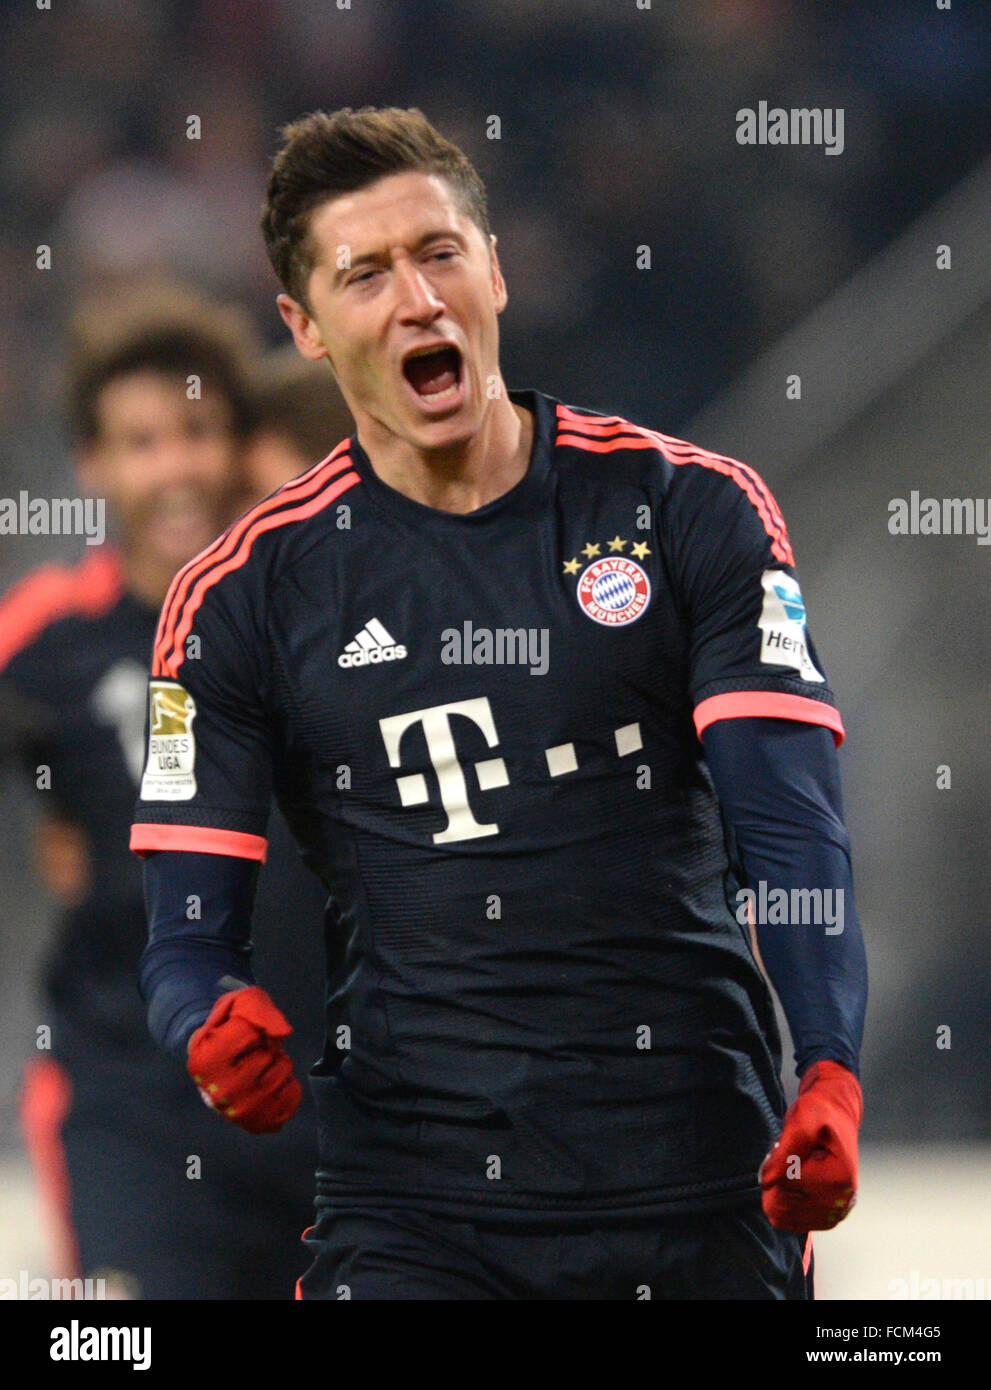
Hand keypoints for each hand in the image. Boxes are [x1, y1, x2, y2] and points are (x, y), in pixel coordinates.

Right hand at [186, 987, 301, 1133]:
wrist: (215, 1067)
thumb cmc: (226, 1030)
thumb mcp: (234, 1005)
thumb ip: (256, 1008)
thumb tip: (282, 1034)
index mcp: (205, 1061)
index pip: (249, 1032)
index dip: (252, 1027)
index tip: (242, 1035)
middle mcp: (220, 1092)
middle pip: (268, 1055)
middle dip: (266, 1045)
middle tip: (253, 1051)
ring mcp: (239, 1111)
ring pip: (283, 1072)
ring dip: (279, 1061)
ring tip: (262, 1064)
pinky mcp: (259, 1122)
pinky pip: (292, 1096)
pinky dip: (289, 1084)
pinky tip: (272, 1081)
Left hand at [760, 1059, 862, 1231]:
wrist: (837, 1115)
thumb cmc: (820, 1114)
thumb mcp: (802, 1121)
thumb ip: (784, 1153)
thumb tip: (766, 1183)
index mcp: (838, 1179)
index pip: (785, 1184)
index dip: (777, 1162)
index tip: (789, 1145)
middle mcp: (841, 1202)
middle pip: (782, 1204)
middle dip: (776, 1179)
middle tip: (790, 1157)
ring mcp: (835, 1214)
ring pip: (782, 1216)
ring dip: (779, 1191)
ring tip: (794, 1169)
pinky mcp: (827, 1219)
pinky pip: (789, 1222)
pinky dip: (784, 1203)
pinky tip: (794, 1184)